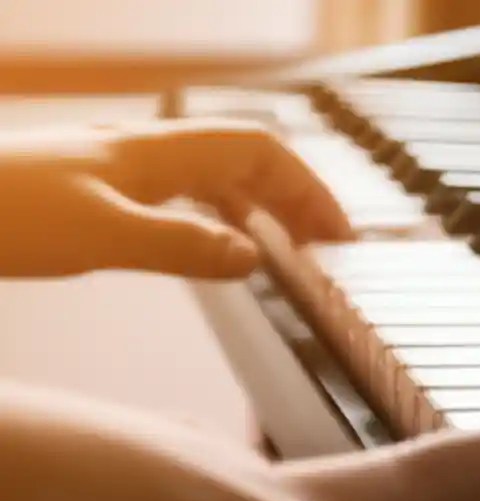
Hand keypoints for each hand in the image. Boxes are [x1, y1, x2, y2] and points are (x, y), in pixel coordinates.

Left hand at [0, 118, 352, 278]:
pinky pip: (179, 198)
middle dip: (292, 197)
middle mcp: (143, 154)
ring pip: (211, 179)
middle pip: (242, 161)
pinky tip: (214, 246)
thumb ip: (184, 248)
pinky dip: (214, 219)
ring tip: (284, 248)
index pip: (258, 150)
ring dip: (257, 208)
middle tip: (324, 245)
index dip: (306, 187)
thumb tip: (255, 259)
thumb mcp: (104, 237)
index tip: (336, 232)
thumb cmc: (5, 216)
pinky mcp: (97, 193)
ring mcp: (120, 171)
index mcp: (155, 154)